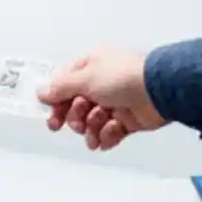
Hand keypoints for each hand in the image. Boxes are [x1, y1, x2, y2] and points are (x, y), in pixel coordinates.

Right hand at [37, 47, 167, 150]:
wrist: (159, 91)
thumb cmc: (122, 77)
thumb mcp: (85, 78)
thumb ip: (61, 88)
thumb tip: (41, 92)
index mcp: (89, 66)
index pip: (64, 87)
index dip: (57, 104)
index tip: (54, 119)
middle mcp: (100, 84)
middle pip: (75, 108)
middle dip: (76, 117)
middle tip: (81, 118)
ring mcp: (113, 103)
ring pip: (90, 124)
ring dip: (92, 127)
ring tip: (102, 121)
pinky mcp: (126, 121)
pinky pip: (108, 134)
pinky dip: (108, 135)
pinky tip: (113, 130)